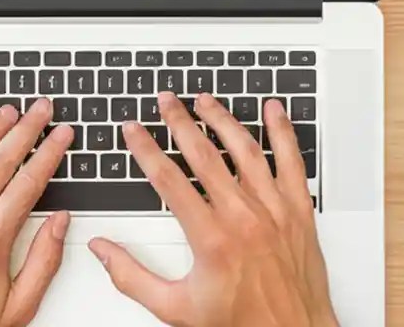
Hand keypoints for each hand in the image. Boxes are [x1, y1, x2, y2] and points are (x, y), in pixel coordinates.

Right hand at [88, 92, 336, 326]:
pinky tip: (273, 110)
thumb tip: (103, 250)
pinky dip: (282, 131)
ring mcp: (274, 209)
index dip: (146, 149)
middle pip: (204, 155)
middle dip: (180, 122)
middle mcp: (244, 217)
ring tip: (205, 99)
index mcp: (211, 238)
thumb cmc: (241, 322)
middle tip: (165, 100)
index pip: (168, 180)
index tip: (133, 130)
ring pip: (246, 150)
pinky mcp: (300, 209)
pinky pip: (292, 160)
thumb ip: (132, 276)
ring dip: (223, 119)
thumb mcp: (175, 307)